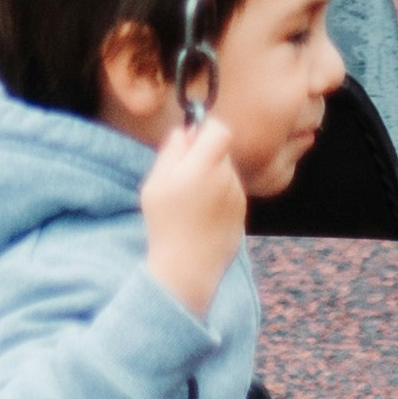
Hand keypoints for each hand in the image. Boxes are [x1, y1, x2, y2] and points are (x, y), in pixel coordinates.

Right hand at [140, 101, 246, 318]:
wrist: (188, 268)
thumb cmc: (166, 225)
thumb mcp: (155, 184)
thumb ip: (171, 152)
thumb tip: (185, 131)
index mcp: (205, 167)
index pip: (220, 130)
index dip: (206, 130)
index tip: (190, 143)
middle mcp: (227, 178)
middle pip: (222, 150)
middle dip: (206, 156)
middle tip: (183, 177)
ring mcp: (238, 197)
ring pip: (227, 172)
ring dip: (213, 177)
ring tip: (192, 203)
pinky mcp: (242, 213)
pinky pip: (231, 192)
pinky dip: (219, 196)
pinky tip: (202, 216)